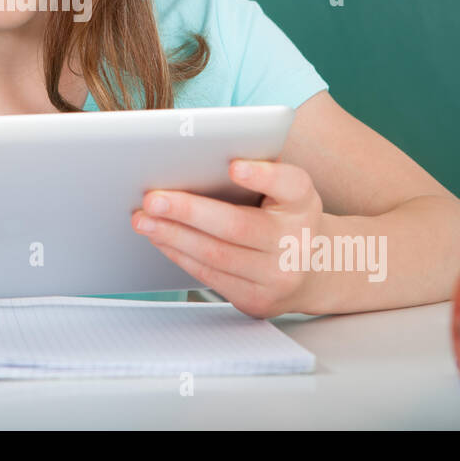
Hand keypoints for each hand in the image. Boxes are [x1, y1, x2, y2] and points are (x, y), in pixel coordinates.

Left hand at [131, 159, 325, 317]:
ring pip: (217, 257)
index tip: (234, 166)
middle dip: (189, 212)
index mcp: (304, 204)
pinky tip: (160, 239)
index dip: (263, 176)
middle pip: (238, 227)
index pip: (291, 186)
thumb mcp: (286, 190)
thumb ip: (258, 171)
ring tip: (144, 220)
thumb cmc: (286, 216)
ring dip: (173, 236)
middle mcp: (297, 243)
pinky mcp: (256, 300)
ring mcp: (278, 278)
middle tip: (152, 199)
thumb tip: (202, 160)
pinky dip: (180, 255)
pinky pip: (211, 277)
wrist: (315, 269)